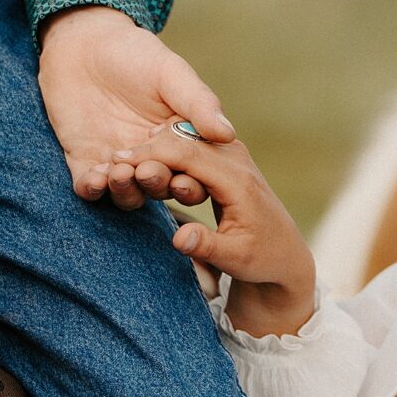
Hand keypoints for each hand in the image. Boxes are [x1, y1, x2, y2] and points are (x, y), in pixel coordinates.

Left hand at [38, 6, 232, 207]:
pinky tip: (94, 180)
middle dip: (156, 184)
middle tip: (146, 171)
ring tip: (119, 172)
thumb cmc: (135, 53)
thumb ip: (199, 103)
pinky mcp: (86, 161)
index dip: (191, 181)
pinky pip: (90, 187)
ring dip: (126, 191)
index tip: (184, 177)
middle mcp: (154, 157)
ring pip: (129, 194)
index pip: (194, 171)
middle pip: (162, 186)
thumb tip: (228, 134)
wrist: (84, 42)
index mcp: (182, 140)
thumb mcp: (172, 74)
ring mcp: (120, 162)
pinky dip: (93, 190)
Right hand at [105, 125, 316, 336]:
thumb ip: (207, 247)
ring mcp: (231, 154)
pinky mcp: (224, 158)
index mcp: (237, 179)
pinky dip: (165, 150)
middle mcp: (236, 159)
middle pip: (183, 139)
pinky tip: (141, 159)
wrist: (286, 252)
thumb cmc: (262, 258)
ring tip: (120, 159)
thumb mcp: (236, 259)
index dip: (149, 156)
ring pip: (185, 137)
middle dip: (145, 148)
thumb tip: (179, 237)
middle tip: (110, 159)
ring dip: (153, 146)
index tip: (117, 162)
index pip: (187, 155)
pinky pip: (190, 145)